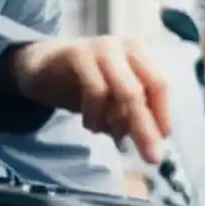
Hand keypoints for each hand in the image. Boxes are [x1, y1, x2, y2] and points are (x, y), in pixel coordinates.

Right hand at [7, 36, 171, 162]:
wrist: (41, 65)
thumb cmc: (84, 83)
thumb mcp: (113, 100)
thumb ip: (132, 115)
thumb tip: (154, 143)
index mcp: (138, 54)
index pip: (159, 84)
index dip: (162, 114)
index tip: (163, 141)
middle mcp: (123, 47)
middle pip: (142, 91)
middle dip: (146, 129)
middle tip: (151, 158)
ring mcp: (101, 48)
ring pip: (123, 92)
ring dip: (116, 123)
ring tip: (104, 132)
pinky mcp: (77, 54)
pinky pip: (95, 91)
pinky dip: (95, 115)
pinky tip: (90, 124)